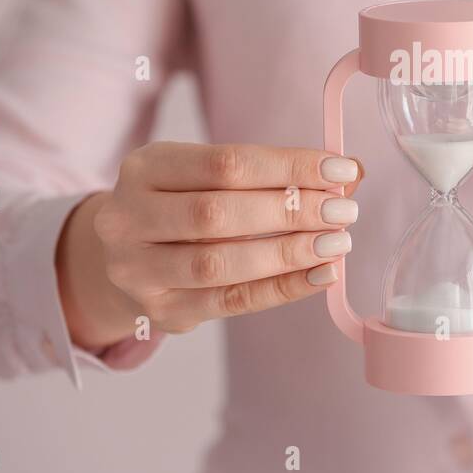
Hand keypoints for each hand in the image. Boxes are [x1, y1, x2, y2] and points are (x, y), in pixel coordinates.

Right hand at [58, 142, 361, 349]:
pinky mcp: (160, 310)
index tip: (341, 169)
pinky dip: (281, 289)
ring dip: (288, 253)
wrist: (124, 255)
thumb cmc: (181, 204)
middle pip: (217, 213)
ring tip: (336, 244)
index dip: (288, 166)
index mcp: (145, 167)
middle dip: (290, 211)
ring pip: (219, 263)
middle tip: (343, 210)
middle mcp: (129, 217)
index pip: (225, 163)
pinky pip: (229, 302)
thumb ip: (269, 174)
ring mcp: (138, 270)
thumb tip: (348, 174)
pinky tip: (319, 275)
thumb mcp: (207, 175)